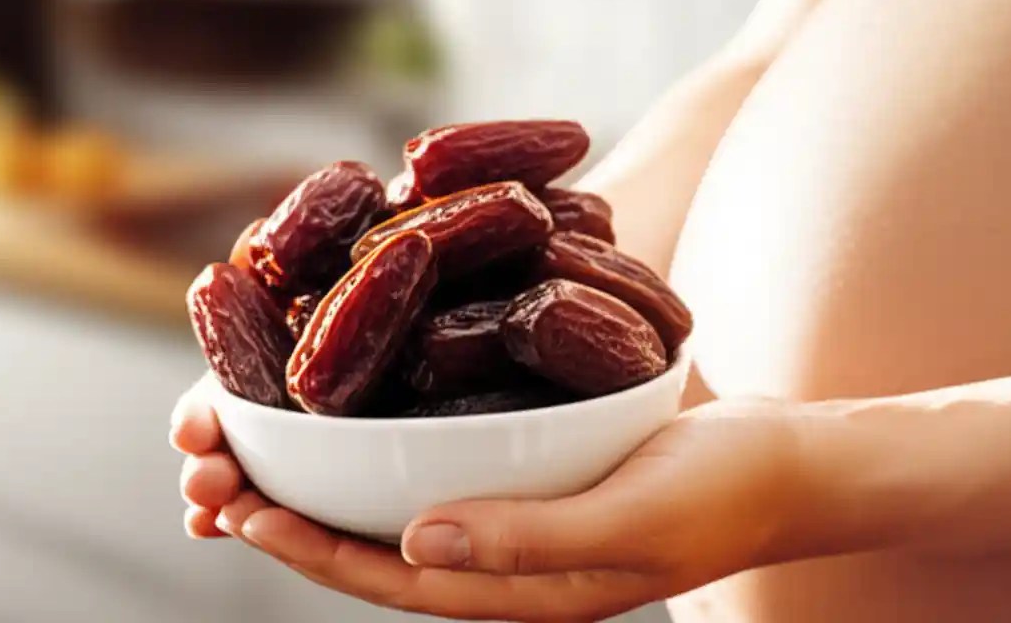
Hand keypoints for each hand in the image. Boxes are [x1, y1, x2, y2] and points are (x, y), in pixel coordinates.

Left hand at [171, 384, 807, 621]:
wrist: (789, 463)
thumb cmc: (721, 493)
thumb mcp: (630, 519)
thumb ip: (527, 541)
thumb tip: (414, 542)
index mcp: (521, 594)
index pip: (389, 581)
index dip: (310, 552)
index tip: (241, 510)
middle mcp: (504, 563)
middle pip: (375, 550)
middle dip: (296, 521)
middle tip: (221, 477)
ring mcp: (515, 521)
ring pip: (397, 510)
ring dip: (329, 487)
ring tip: (264, 450)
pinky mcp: (530, 477)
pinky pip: (439, 469)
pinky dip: (386, 450)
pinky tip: (357, 415)